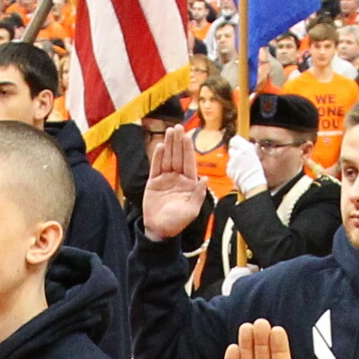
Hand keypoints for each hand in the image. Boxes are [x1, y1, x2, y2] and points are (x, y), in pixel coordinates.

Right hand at [139, 122, 208, 238]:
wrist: (160, 230)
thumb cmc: (177, 223)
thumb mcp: (192, 211)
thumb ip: (198, 194)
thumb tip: (204, 178)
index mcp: (189, 183)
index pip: (189, 162)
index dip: (188, 149)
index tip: (187, 136)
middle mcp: (177, 178)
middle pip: (178, 156)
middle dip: (178, 142)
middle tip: (178, 127)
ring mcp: (165, 179)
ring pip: (167, 158)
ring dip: (168, 145)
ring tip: (169, 131)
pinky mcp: (153, 182)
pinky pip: (156, 167)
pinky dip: (157, 157)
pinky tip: (159, 146)